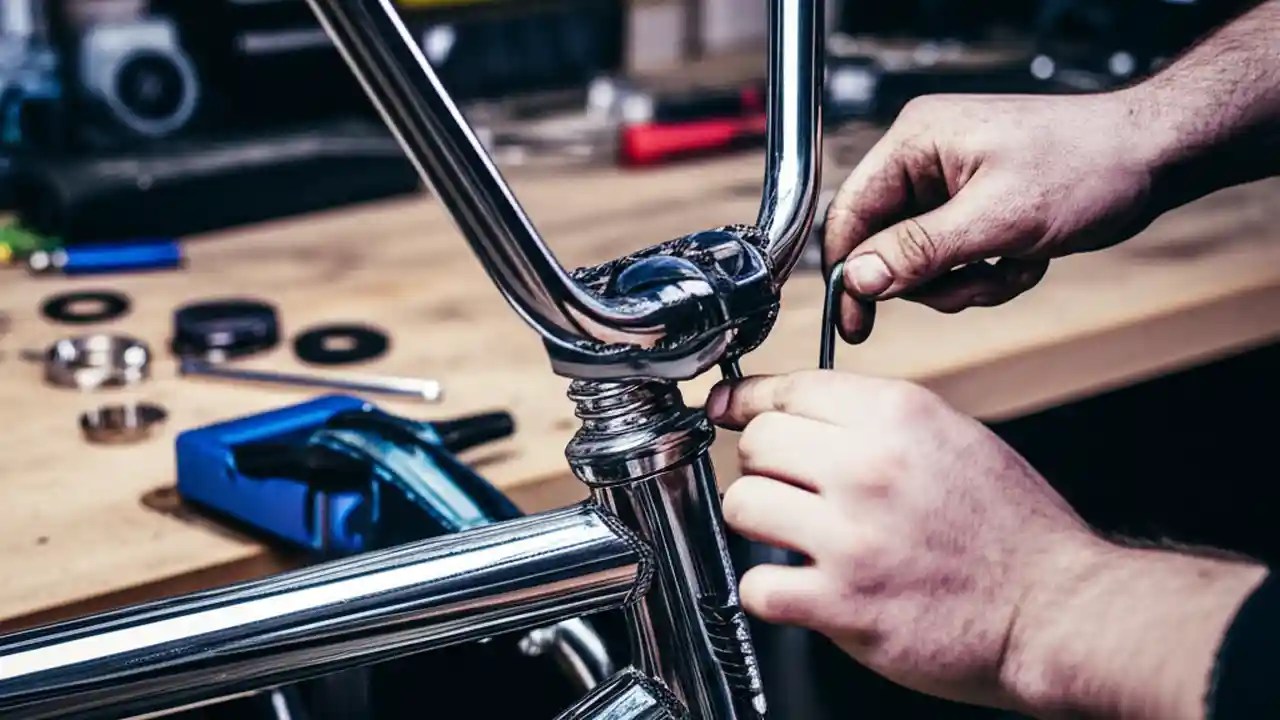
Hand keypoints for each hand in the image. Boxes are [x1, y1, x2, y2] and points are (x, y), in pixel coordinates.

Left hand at [707, 371, 1266, 717]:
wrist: (1057, 611)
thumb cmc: (1014, 530)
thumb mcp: (954, 438)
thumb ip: (877, 421)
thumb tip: (800, 410)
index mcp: (900, 416)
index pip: (789, 388)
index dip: (752, 401)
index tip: (730, 408)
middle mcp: (870, 467)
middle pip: (757, 441)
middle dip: (762, 463)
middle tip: (786, 485)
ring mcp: (851, 537)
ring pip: (741, 503)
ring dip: (759, 520)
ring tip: (791, 533)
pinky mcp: (841, 604)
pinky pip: (756, 585)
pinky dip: (767, 590)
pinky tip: (796, 587)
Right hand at [825, 91, 1165, 341]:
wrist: (1153, 156)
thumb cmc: (1087, 166)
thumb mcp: (997, 218)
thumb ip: (920, 250)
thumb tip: (859, 278)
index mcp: (916, 142)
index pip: (851, 213)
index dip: (849, 272)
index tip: (855, 323)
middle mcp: (925, 160)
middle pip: (885, 246)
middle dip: (933, 279)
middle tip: (975, 283)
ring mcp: (950, 185)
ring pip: (922, 263)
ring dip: (967, 281)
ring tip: (1010, 266)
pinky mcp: (975, 208)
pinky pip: (955, 262)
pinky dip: (989, 274)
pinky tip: (1026, 258)